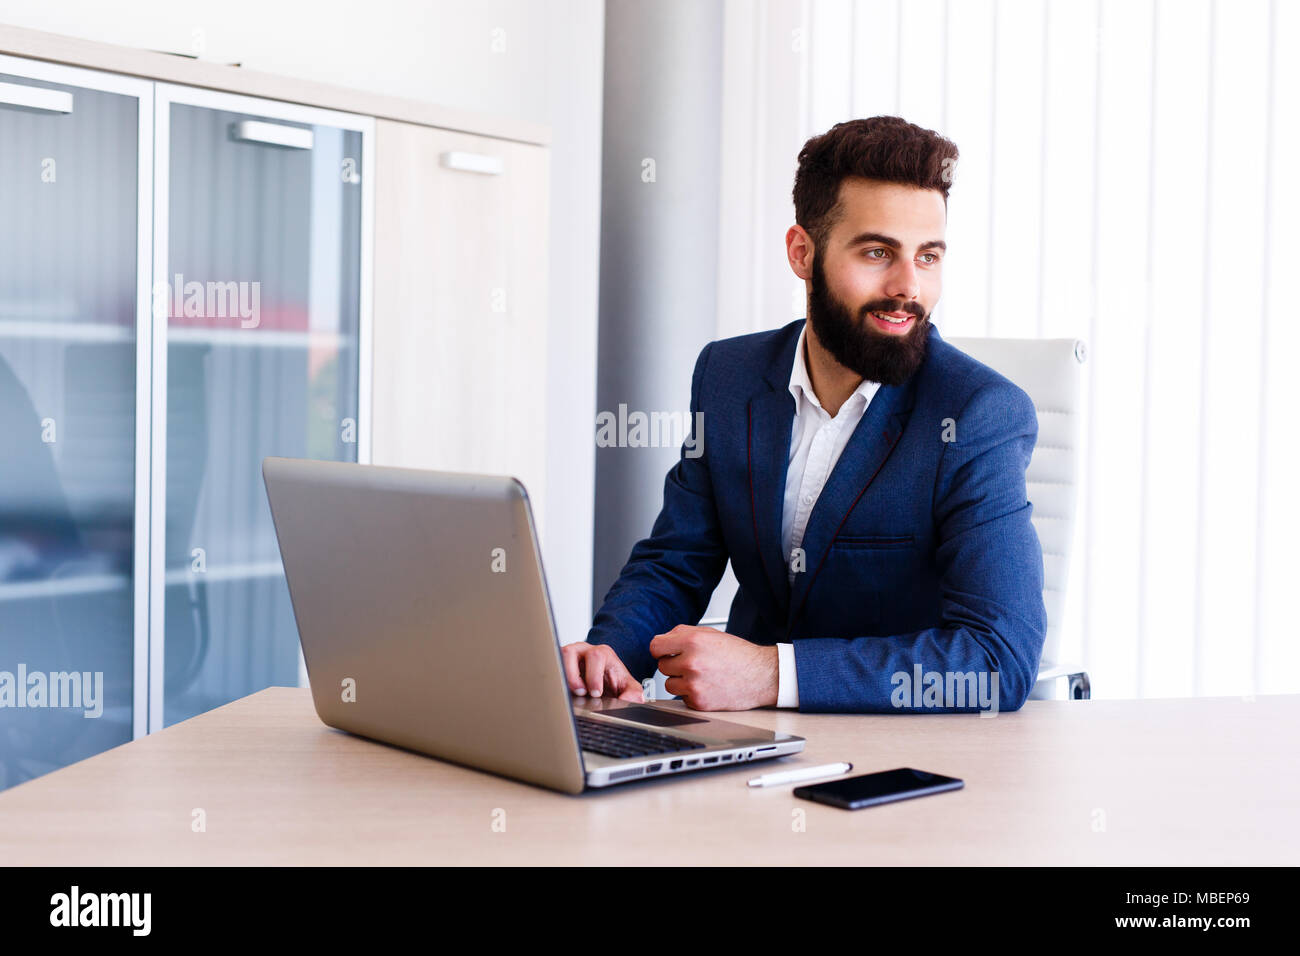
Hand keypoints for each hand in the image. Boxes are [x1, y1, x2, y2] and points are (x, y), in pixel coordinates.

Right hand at [560, 642, 643, 701]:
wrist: (604, 684)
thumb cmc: (614, 682)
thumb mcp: (628, 687)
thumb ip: (634, 692)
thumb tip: (635, 698)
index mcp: (602, 653)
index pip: (596, 656)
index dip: (594, 676)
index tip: (596, 693)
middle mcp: (584, 651)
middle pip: (572, 652)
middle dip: (574, 675)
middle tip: (582, 692)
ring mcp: (570, 656)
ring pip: (559, 657)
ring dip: (563, 676)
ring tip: (571, 692)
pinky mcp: (560, 664)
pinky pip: (552, 666)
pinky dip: (556, 679)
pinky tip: (562, 691)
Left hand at [649, 625, 778, 710]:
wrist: (761, 676)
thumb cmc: (738, 655)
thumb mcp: (710, 634)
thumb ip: (682, 634)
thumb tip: (661, 641)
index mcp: (692, 641)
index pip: (655, 646)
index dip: (661, 649)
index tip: (665, 652)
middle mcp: (691, 662)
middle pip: (662, 666)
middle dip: (674, 665)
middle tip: (693, 664)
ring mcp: (694, 684)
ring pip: (669, 684)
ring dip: (680, 681)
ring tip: (701, 676)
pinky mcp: (698, 702)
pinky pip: (682, 698)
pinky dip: (691, 694)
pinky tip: (708, 686)